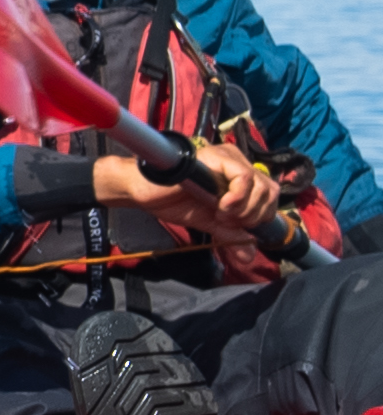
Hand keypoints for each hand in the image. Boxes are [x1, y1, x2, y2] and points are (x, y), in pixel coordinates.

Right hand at [92, 136, 277, 237]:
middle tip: (226, 221)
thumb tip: (248, 257)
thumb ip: (231, 235)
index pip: (270, 195)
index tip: (233, 224)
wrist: (144, 191)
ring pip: (261, 186)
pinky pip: (244, 178)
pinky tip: (219, 205)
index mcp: (238, 175)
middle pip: (270, 191)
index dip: (259, 215)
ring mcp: (228, 157)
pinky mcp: (217, 157)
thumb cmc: (173, 201)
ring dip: (244, 209)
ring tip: (219, 213)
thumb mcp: (209, 221)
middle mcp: (237, 162)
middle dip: (252, 215)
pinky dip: (237, 198)